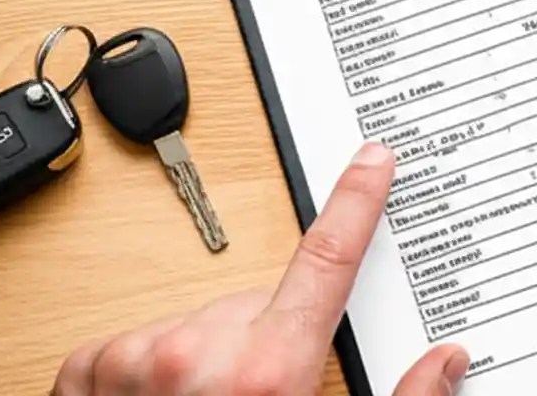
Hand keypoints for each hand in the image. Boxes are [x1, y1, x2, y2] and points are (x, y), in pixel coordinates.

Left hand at [53, 143, 468, 395]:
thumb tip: (447, 362)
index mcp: (271, 376)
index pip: (328, 261)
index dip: (356, 204)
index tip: (369, 162)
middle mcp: (201, 357)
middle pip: (256, 307)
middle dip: (263, 340)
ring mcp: (138, 362)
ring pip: (196, 326)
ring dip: (203, 361)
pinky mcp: (89, 372)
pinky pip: (135, 344)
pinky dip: (144, 373)